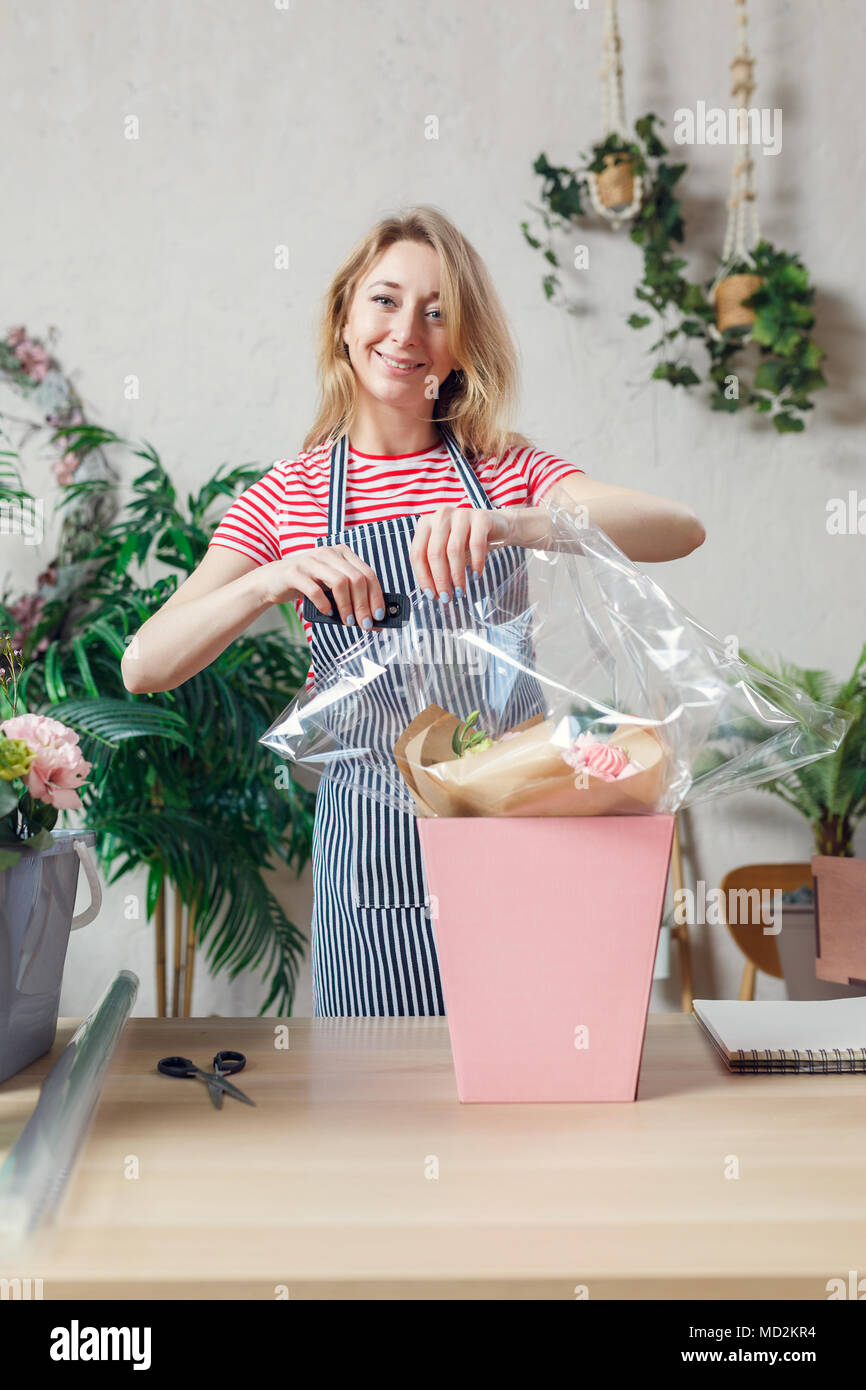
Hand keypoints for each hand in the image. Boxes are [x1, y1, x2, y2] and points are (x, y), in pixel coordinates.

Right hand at [261, 545, 386, 629]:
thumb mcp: (331, 585)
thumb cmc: (308, 584)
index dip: (376, 596)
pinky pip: (315, 590)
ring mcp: (311, 560)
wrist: (273, 580)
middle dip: (364, 604)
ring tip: (348, 622)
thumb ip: (351, 596)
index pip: (368, 573)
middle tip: (365, 624)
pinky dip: (325, 605)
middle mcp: (328, 553)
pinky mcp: (295, 572)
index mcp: (342, 553)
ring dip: (347, 606)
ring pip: (340, 582)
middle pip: (356, 579)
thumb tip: (373, 618)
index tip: (380, 616)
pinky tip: (327, 613)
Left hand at [409, 506, 505, 602]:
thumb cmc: (467, 541)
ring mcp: (461, 514)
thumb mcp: (446, 551)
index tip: (431, 595)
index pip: (418, 554)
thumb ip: (436, 567)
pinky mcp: (481, 517)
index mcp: (426, 524)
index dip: (423, 577)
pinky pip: (476, 545)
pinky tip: (475, 576)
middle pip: (434, 553)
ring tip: (460, 590)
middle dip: (440, 580)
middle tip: (446, 597)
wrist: (496, 526)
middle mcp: (441, 516)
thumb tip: (433, 593)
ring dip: (457, 575)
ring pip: (454, 550)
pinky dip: (476, 564)